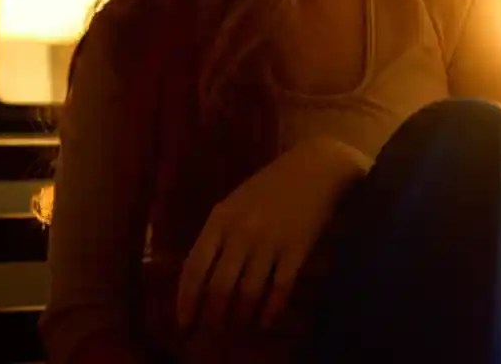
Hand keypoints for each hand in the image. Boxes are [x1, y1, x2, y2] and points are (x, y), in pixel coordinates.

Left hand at [174, 137, 370, 334]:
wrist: (316, 168)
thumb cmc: (272, 185)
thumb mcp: (236, 202)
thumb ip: (218, 234)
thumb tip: (202, 277)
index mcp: (220, 219)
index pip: (195, 267)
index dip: (186, 300)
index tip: (184, 322)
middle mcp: (241, 233)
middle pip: (219, 287)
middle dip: (212, 316)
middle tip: (212, 332)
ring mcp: (270, 242)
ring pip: (248, 292)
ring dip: (240, 317)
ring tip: (237, 328)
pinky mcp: (296, 250)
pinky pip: (279, 289)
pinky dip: (270, 310)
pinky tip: (265, 321)